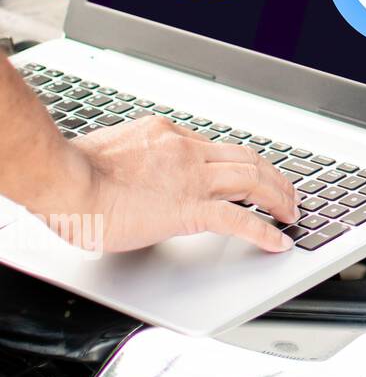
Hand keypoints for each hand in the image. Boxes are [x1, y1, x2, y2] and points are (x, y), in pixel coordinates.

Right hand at [48, 115, 300, 252]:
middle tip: (285, 192)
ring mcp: (192, 178)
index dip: (238, 164)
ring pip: (252, 181)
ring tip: (290, 213)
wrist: (64, 181)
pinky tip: (277, 241)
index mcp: (167, 135)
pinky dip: (264, 230)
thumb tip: (131, 174)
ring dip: (278, 198)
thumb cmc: (72, 172)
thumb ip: (133, 161)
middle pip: (246, 159)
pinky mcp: (189, 208)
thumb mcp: (110, 153)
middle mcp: (187, 151)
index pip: (215, 148)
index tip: (247, 175)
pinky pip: (239, 219)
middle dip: (272, 176)